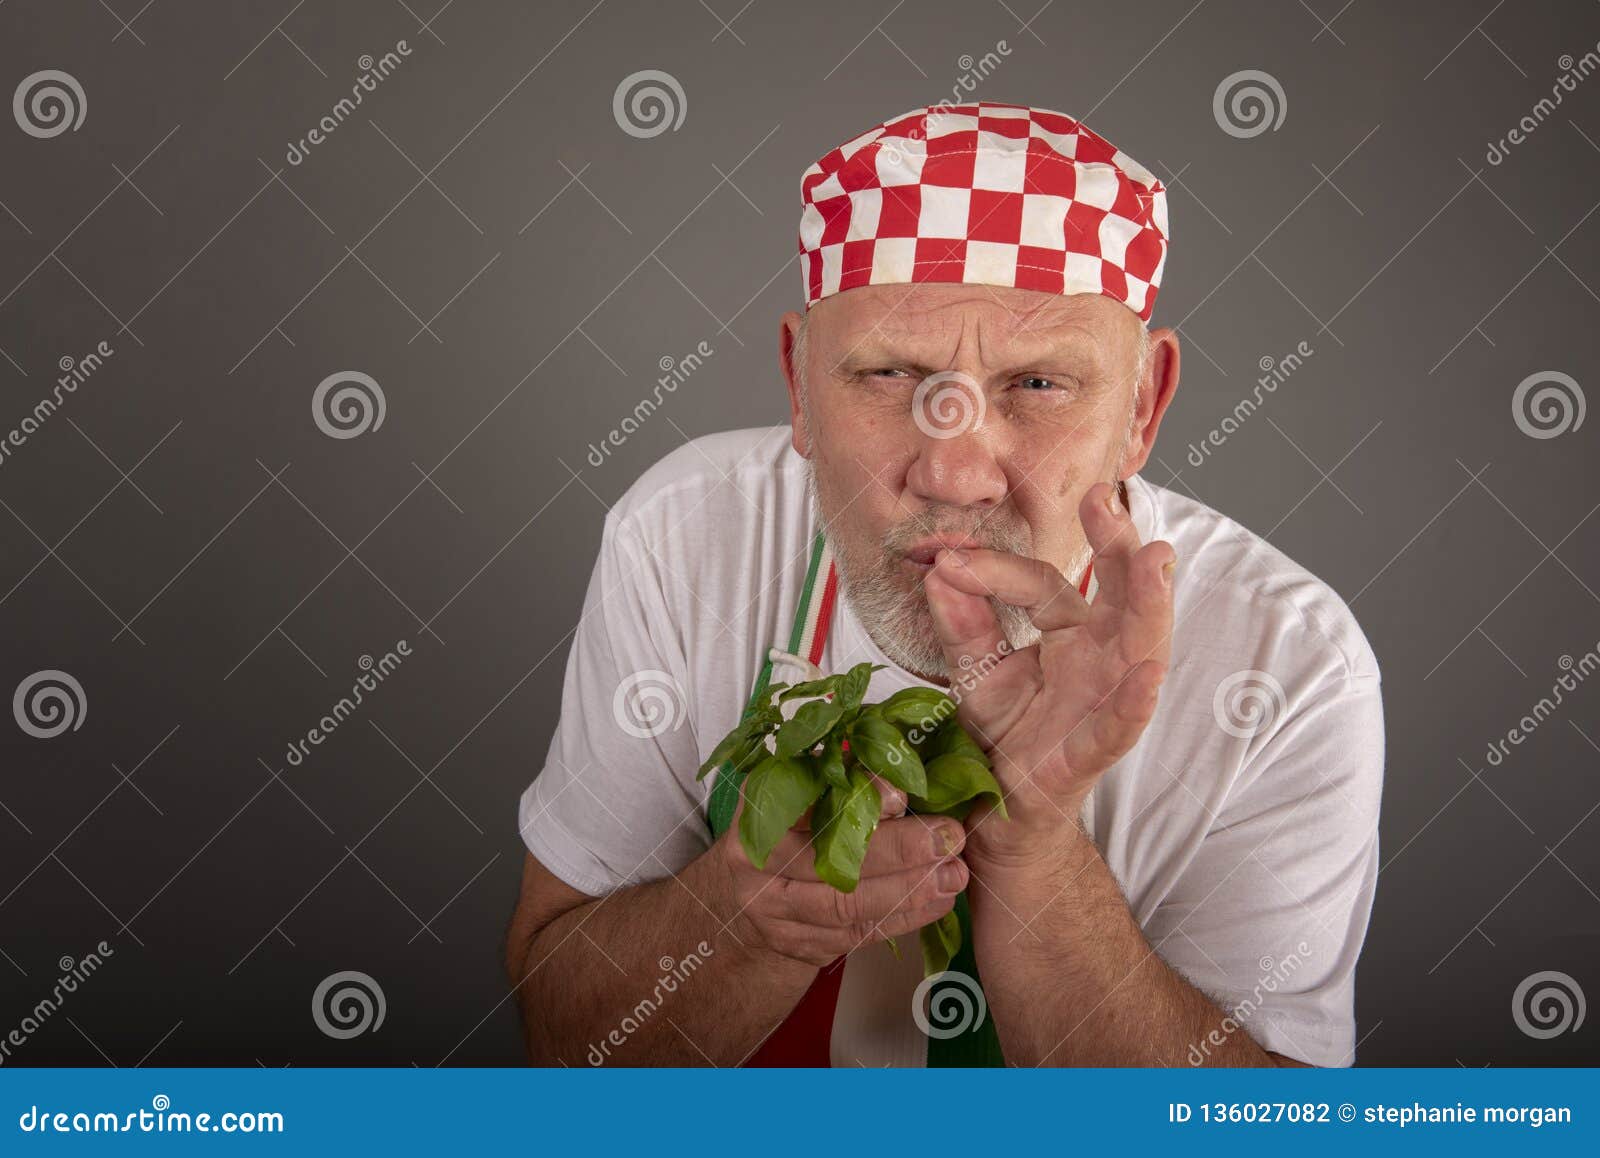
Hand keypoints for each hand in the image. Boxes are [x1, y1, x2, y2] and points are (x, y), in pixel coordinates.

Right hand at [713, 776, 967, 967]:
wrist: (751, 899)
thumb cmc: (792, 829)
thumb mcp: (803, 790)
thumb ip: (838, 772)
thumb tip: (894, 748)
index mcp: (761, 810)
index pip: (808, 803)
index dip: (856, 797)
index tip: (901, 794)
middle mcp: (757, 863)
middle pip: (831, 860)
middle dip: (899, 848)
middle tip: (949, 836)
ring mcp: (775, 910)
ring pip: (848, 904)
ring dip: (909, 889)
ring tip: (954, 874)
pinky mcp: (802, 943)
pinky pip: (859, 933)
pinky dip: (905, 918)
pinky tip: (939, 902)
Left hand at [923, 482, 1175, 868]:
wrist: (996, 809)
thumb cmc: (1001, 733)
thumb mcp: (973, 670)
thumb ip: (961, 622)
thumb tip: (940, 567)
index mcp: (1069, 630)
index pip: (1042, 583)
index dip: (996, 570)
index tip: (949, 559)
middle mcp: (1098, 656)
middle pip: (1119, 593)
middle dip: (1118, 544)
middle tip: (1104, 499)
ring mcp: (1105, 700)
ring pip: (1139, 645)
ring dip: (1150, 603)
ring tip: (1155, 560)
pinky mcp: (1095, 749)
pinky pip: (1120, 725)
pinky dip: (1134, 702)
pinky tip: (1146, 676)